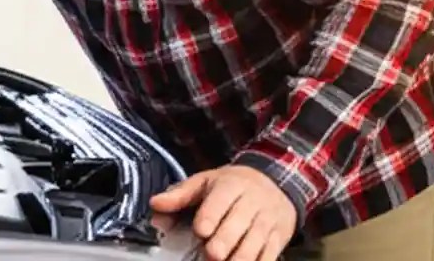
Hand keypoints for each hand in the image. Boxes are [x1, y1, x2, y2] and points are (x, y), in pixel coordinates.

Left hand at [149, 165, 295, 260]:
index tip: (201, 230)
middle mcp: (251, 203)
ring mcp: (267, 222)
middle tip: (211, 254)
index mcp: (230, 186)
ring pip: (256, 243)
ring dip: (240, 258)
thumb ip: (180, 194)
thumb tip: (155, 203)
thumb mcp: (206, 181)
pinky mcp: (278, 238)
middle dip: (224, 242)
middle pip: (239, 224)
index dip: (211, 216)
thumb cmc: (233, 185)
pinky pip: (269, 256)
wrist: (276, 182)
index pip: (221, 201)